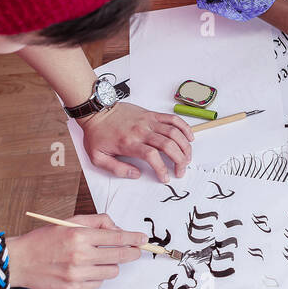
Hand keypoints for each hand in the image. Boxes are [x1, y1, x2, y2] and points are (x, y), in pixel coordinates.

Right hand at [11, 214, 145, 288]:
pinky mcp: (73, 288)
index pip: (117, 237)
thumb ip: (97, 222)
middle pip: (120, 256)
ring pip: (112, 271)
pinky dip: (97, 276)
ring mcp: (76, 274)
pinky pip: (98, 283)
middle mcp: (79, 255)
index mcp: (79, 236)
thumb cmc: (45, 240)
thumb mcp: (70, 222)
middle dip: (132, 252)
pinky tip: (87, 270)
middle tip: (135, 251)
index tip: (143, 239)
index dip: (134, 238)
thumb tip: (119, 230)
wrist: (19, 262)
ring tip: (101, 259)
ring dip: (112, 264)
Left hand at [78, 102, 193, 182]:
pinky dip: (184, 127)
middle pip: (168, 145)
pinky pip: (173, 119)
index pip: (152, 156)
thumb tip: (136, 174)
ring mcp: (149, 121)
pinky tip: (189, 137)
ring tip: (187, 157)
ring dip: (185, 146)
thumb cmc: (98, 134)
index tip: (165, 177)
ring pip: (174, 132)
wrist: (97, 111)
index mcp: (129, 143)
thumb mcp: (97, 157)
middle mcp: (142, 131)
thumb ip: (116, 169)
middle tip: (181, 170)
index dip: (162, 169)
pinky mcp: (152, 114)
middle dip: (179, 160)